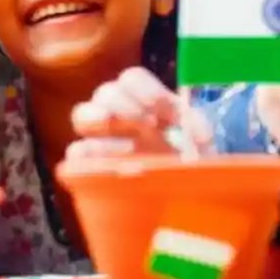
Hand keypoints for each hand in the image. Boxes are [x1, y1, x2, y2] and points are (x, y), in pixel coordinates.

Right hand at [68, 67, 212, 158]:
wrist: (188, 199)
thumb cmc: (193, 166)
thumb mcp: (203, 144)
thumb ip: (197, 130)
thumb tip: (195, 134)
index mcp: (145, 102)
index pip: (131, 79)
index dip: (144, 89)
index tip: (164, 110)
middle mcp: (120, 115)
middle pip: (105, 92)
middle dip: (124, 104)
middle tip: (146, 124)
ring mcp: (103, 140)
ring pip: (81, 115)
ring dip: (99, 121)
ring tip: (126, 144)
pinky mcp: (91, 167)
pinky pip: (76, 154)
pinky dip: (90, 155)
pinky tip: (116, 165)